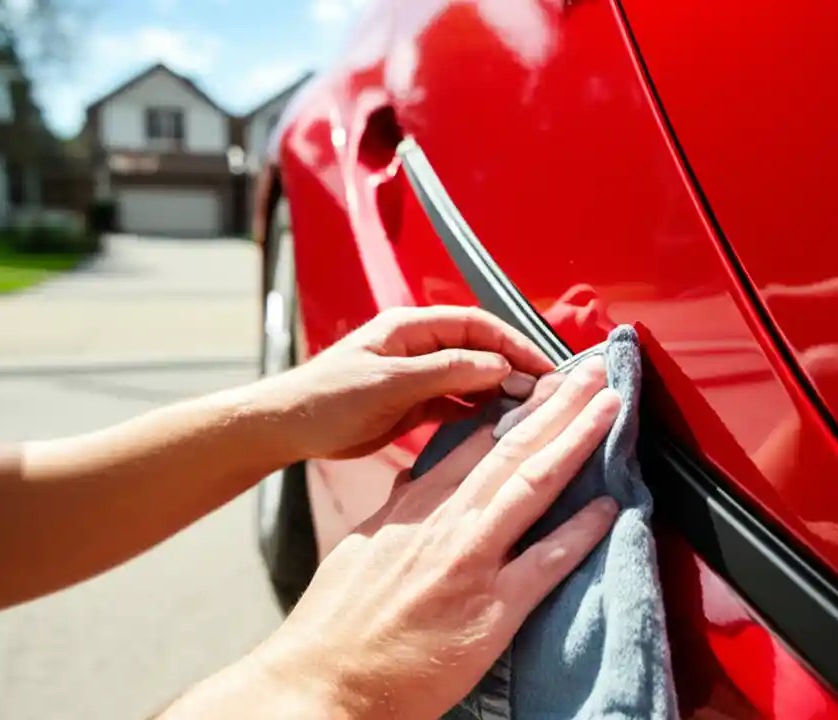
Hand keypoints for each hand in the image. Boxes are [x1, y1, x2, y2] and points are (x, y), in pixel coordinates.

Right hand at [169, 358, 620, 718]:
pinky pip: (547, 562)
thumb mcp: (360, 547)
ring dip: (576, 440)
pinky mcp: (491, 611)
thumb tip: (411, 485)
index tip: (545, 383)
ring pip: (532, 485)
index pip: (475, 443)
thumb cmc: (336, 623)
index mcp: (414, 507)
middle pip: (511, 449)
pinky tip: (609, 505)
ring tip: (609, 407)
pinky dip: (581, 531)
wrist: (322, 681)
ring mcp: (470, 562)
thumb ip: (395, 512)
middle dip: (556, 405)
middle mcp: (445, 524)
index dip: (517, 408)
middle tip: (592, 372)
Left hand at [248, 306, 553, 460]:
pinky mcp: (415, 404)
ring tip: (532, 411)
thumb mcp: (390, 382)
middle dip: (514, 367)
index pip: (477, 326)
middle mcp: (420, 346)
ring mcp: (418, 375)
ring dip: (500, 392)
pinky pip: (457, 404)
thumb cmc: (330, 397)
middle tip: (548, 393)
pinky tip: (500, 427)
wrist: (288, 427)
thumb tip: (501, 366)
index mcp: (412, 327)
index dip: (514, 342)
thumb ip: (446, 372)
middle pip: (480, 350)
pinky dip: (479, 413)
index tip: (545, 367)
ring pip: (472, 378)